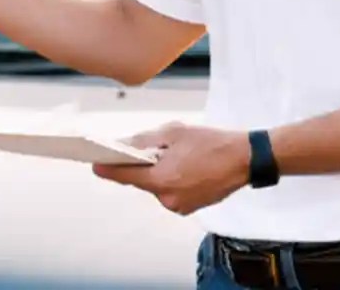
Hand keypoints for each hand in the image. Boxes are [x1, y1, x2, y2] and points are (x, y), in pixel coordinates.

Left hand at [92, 122, 250, 215]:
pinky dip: (170, 179)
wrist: (245, 159)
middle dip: (139, 165)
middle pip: (140, 181)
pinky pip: (170, 191)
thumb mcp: (174, 132)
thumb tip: (125, 144)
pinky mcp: (189, 207)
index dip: (107, 169)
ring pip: (156, 186)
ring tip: (172, 155)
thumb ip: (145, 140)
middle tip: (141, 149)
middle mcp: (168, 198)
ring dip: (157, 172)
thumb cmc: (212, 143)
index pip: (124, 176)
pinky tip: (182, 165)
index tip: (94, 164)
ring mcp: (179, 205)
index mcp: (162, 180)